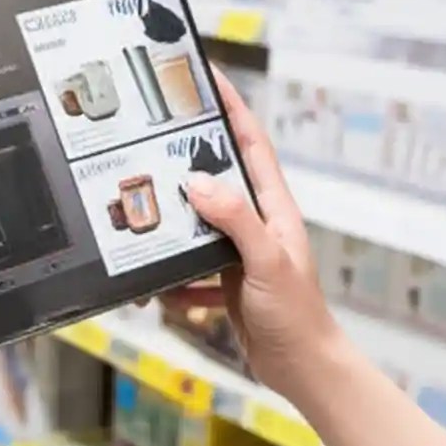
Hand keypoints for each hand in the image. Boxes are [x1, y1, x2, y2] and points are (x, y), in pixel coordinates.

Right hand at [179, 68, 343, 396]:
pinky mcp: (222, 278)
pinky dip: (171, 280)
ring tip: (144, 226)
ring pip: (192, 224)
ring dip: (168, 229)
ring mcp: (236, 250)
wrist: (301, 368)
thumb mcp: (265, 261)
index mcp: (271, 209)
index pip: (249, 144)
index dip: (231, 107)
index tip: (207, 77)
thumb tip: (197, 181)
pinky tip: (162, 291)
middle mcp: (253, 223)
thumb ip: (234, 219)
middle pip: (213, 177)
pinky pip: (185, 268)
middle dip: (182, 162)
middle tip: (149, 143)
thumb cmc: (296, 315)